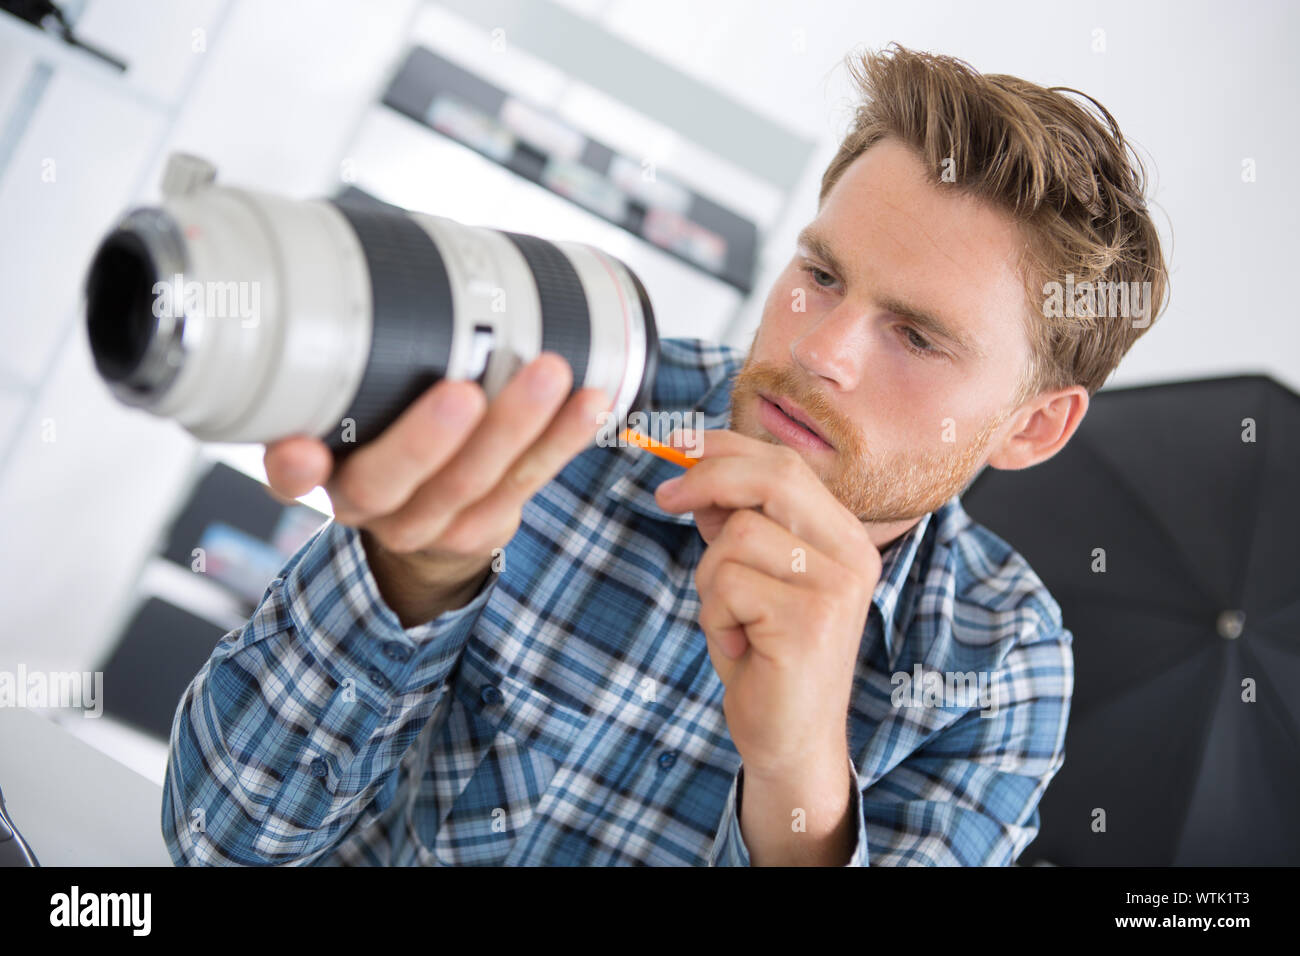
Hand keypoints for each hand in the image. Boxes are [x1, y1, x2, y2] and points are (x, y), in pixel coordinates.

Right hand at [263, 353, 610, 625]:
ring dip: (514, 427)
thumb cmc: (385, 428)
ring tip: (549, 376)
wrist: (421, 520)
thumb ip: (354, 348)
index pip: (290, 473)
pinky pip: (525, 483)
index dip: (294, 466)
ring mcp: (426, 522)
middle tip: (462, 392)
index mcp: (321, 466)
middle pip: (389, 480)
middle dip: (426, 439)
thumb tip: (385, 244)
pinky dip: (561, 440)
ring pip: (470, 482)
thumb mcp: (351, 398)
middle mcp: (366, 503)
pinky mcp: (482, 526)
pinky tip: (589, 403)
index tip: (301, 449)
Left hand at [653, 429, 881, 782]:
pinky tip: (740, 646)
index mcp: (844, 537)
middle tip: (663, 498)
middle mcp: (852, 555)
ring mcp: (836, 587)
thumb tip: (697, 473)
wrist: (789, 740)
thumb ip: (737, 525)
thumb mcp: (748, 578)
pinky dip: (714, 615)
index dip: (726, 447)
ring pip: (738, 534)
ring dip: (710, 578)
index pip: (785, 465)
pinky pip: (728, 583)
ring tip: (732, 620)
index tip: (676, 444)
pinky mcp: (809, 621)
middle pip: (772, 477)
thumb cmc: (765, 657)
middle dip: (706, 478)